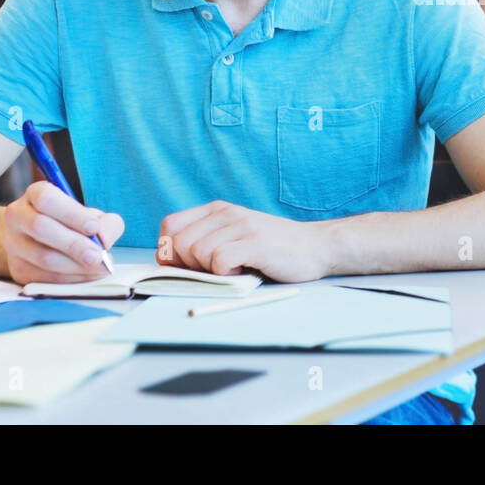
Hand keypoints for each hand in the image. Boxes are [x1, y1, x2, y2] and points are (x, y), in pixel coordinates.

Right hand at [4, 181, 123, 284]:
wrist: (37, 241)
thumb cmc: (70, 224)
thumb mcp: (91, 215)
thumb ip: (105, 223)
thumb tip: (104, 239)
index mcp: (36, 194)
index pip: (47, 199)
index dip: (71, 213)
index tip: (93, 227)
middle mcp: (18, 216)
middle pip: (40, 228)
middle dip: (73, 244)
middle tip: (97, 256)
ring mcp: (13, 244)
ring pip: (41, 257)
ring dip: (73, 265)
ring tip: (97, 267)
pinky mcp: (17, 269)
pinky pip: (43, 277)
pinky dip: (69, 279)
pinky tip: (86, 276)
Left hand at [157, 200, 331, 282]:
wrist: (316, 246)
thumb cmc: (273, 249)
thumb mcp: (234, 236)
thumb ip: (204, 241)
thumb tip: (168, 260)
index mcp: (217, 210)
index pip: (169, 226)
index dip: (170, 252)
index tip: (188, 266)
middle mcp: (227, 213)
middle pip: (179, 244)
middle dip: (190, 266)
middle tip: (217, 270)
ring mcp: (242, 226)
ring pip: (197, 253)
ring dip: (212, 271)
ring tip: (236, 268)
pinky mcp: (256, 243)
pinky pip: (220, 261)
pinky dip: (227, 274)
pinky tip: (244, 271)